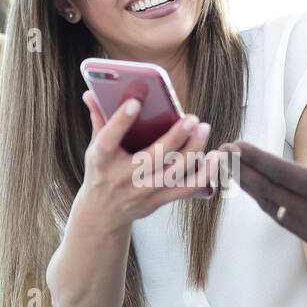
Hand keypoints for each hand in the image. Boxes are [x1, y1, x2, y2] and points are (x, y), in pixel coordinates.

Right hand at [75, 93, 216, 233]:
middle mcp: (121, 177)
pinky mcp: (158, 201)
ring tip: (203, 129)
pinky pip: (185, 188)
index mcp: (101, 160)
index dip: (120, 121)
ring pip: (173, 173)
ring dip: (193, 151)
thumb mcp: (94, 148)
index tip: (135, 102)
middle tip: (192, 118)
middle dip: (174, 137)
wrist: (102, 214)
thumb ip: (99, 120)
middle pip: (151, 157)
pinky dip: (203, 173)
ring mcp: (141, 192)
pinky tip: (214, 157)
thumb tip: (92, 92)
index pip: (108, 139)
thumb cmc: (101, 171)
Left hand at [225, 107, 306, 291]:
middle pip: (268, 191)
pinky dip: (267, 206)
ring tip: (233, 173)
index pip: (280, 172)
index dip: (253, 158)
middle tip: (221, 155)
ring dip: (251, 190)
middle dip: (242, 172)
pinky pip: (283, 222)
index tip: (233, 145)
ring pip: (272, 209)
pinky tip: (259, 196)